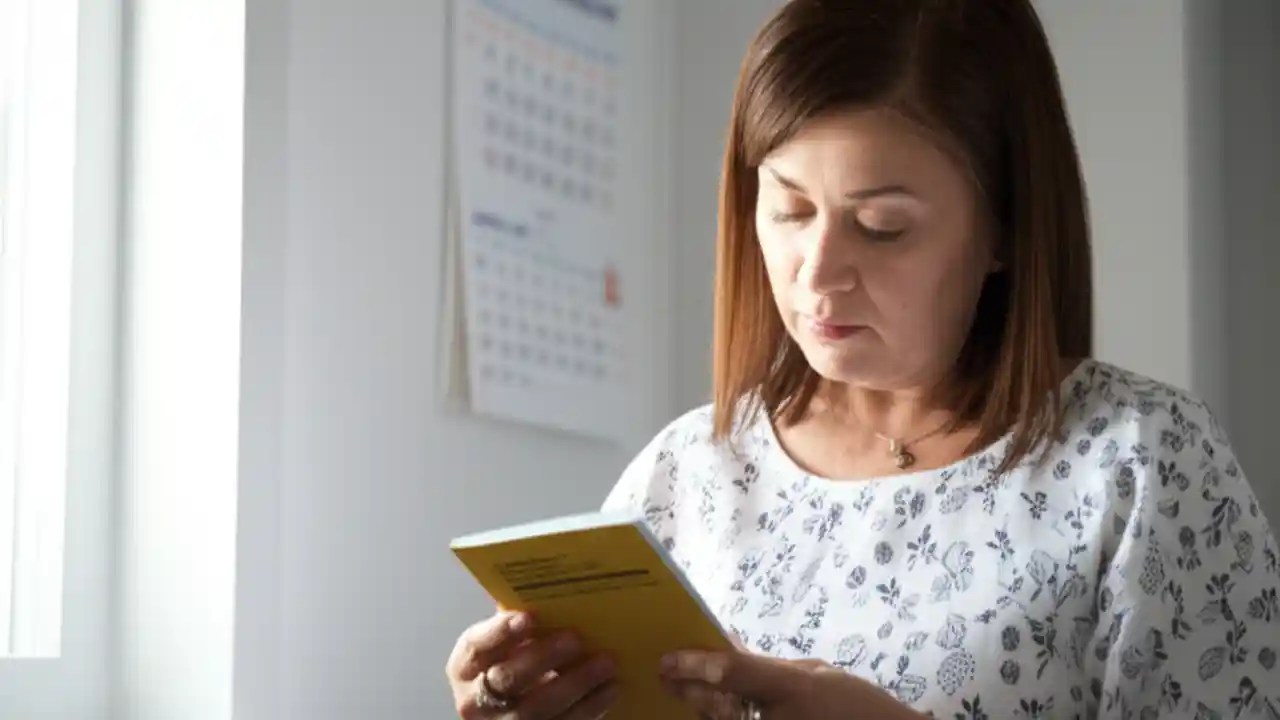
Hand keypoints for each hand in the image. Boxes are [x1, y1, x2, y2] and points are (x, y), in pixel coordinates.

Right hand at [445, 610, 619, 718]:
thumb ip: (518, 621)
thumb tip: (552, 584)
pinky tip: (611, 687)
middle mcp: (476, 699)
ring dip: (575, 684)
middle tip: (576, 638)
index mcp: (465, 666)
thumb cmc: (511, 663)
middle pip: (507, 678)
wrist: (507, 710)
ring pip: (536, 708)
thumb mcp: (505, 643)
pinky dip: (590, 707)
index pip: (477, 646)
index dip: (501, 631)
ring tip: (606, 662)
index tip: (529, 616)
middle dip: (543, 657)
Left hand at [659, 649, 925, 719]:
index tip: (667, 659)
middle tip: (665, 676)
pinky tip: (709, 710)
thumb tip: (725, 646)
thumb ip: (768, 665)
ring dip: (701, 710)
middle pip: (718, 707)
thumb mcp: (815, 674)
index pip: (733, 673)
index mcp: (793, 689)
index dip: (695, 666)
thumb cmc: (854, 705)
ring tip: (683, 693)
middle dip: (687, 691)